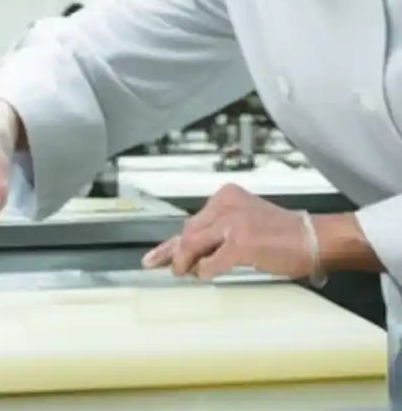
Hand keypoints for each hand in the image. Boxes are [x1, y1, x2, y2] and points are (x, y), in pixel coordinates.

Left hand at [142, 183, 316, 279]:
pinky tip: (208, 275)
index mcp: (226, 197)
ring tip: (185, 273)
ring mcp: (232, 224)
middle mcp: (225, 205)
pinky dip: (206, 272)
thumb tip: (191, 252)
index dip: (172, 242)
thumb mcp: (245, 221)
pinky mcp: (240, 243)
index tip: (157, 254)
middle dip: (174, 253)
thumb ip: (218, 231)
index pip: (192, 221)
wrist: (316, 238)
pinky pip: (210, 263)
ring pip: (192, 245)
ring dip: (186, 264)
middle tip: (165, 267)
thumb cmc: (285, 234)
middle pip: (187, 232)